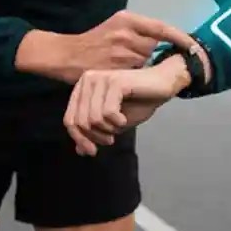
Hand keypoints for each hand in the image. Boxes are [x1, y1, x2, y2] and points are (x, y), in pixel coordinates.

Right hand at [15, 10, 195, 83]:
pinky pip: (134, 75)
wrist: (67, 55)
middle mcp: (126, 32)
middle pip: (153, 48)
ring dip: (140, 67)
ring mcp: (121, 52)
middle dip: (149, 54)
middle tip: (135, 58)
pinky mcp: (115, 69)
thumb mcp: (116, 26)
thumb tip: (165, 41)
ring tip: (123, 66)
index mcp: (127, 19)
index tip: (195, 48)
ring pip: (144, 62)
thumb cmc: (94, 41)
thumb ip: (138, 32)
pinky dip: (133, 78)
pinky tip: (123, 76)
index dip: (181, 39)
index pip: (162, 28)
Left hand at [62, 57, 191, 155]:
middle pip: (80, 121)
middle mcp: (87, 80)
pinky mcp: (114, 82)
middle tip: (110, 140)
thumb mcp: (112, 124)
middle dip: (95, 137)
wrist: (161, 85)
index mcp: (82, 88)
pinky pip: (108, 113)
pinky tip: (124, 118)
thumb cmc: (137, 102)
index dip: (79, 139)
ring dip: (108, 130)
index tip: (93, 151)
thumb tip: (79, 151)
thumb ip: (95, 134)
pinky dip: (117, 122)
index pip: (69, 120)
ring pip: (93, 119)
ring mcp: (100, 79)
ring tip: (119, 126)